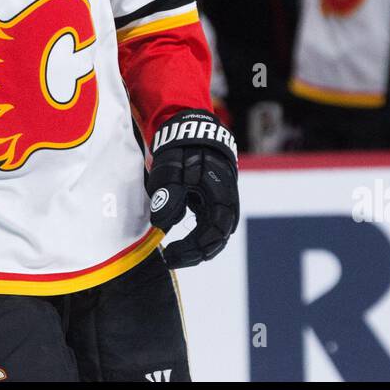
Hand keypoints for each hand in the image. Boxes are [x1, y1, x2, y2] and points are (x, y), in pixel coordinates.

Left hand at [147, 109, 239, 268]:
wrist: (193, 130)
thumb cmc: (183, 150)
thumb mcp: (172, 171)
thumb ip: (169, 198)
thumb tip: (162, 226)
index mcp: (221, 196)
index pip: (212, 234)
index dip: (192, 249)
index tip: (169, 255)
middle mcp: (227, 202)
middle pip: (217, 239)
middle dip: (195, 253)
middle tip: (171, 259)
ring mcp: (222, 202)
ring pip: (215, 234)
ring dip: (198, 247)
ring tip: (176, 255)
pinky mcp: (214, 201)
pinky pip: (210, 226)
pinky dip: (199, 237)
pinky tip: (182, 242)